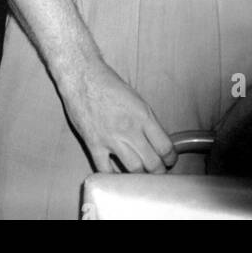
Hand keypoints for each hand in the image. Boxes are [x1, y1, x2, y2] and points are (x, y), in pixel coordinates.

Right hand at [60, 60, 176, 173]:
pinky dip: (113, 176)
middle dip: (158, 171)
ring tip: (140, 173)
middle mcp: (129, 130)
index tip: (168, 160)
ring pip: (134, 169)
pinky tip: (117, 174)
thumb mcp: (136, 99)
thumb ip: (147, 122)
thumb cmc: (108, 84)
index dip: (170, 158)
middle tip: (156, 170)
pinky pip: (105, 170)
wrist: (81, 76)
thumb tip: (157, 142)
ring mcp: (111, 138)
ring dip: (140, 175)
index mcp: (143, 116)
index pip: (165, 148)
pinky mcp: (93, 143)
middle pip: (152, 164)